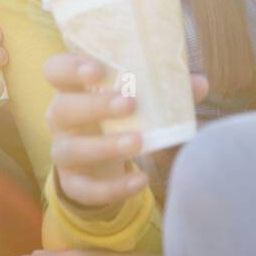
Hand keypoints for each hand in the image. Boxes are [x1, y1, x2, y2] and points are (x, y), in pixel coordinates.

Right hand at [44, 53, 208, 208]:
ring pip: (70, 150)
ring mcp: (64, 151)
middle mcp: (61, 118)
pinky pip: (86, 189)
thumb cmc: (117, 119)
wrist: (99, 166)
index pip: (56, 70)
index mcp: (72, 88)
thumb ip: (165, 90)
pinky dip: (114, 188)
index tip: (97, 70)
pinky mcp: (73, 183)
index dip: (70, 67)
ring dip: (104, 146)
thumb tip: (200, 83)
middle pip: (63, 108)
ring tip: (138, 142)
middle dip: (95, 105)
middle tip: (130, 103)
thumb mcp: (136, 101)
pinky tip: (140, 180)